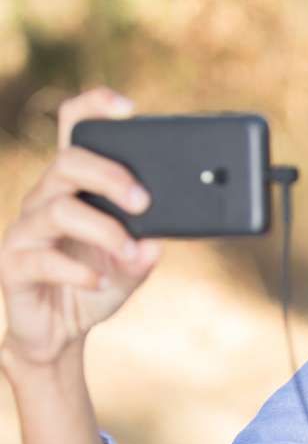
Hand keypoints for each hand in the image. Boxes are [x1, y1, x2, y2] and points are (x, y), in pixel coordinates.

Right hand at [0, 86, 161, 369]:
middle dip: (109, 175)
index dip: (94, 108)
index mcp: (72, 188)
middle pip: (67, 162)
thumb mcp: (129, 270)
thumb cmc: (92, 289)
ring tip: (129, 252)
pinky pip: (44, 259)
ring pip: (58, 209)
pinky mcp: (14, 265)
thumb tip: (157, 242)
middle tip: (144, 201)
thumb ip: (144, 254)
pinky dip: (78, 272)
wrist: (57, 335)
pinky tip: (100, 283)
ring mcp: (25, 231)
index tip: (129, 108)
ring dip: (102, 229)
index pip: (73, 130)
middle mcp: (43, 199)